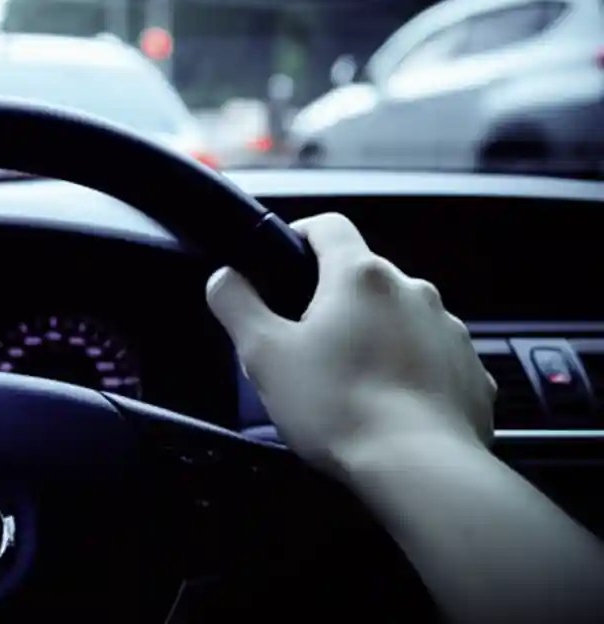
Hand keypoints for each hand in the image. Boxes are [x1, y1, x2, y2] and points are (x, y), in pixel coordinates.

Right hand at [205, 213, 495, 474]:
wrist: (421, 470)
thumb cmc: (337, 406)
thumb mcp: (264, 356)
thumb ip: (236, 305)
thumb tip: (224, 278)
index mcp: (360, 276)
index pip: (328, 226)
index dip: (300, 236)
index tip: (283, 264)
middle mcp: (413, 290)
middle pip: (364, 278)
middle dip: (335, 302)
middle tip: (306, 346)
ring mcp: (451, 330)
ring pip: (400, 318)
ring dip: (376, 336)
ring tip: (352, 383)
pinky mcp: (473, 371)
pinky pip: (433, 358)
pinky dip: (411, 371)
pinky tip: (391, 406)